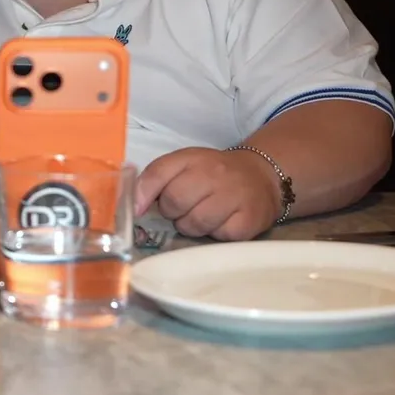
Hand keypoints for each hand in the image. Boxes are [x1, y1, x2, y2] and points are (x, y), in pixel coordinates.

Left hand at [134, 147, 281, 240]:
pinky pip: (218, 236)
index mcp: (192, 158)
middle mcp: (214, 173)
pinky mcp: (249, 220)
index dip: (143, 194)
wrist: (261, 175)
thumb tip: (133, 206)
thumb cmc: (213, 173)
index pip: (158, 173)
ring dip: (191, 226)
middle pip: (174, 203)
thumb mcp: (182, 166)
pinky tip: (222, 222)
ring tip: (202, 215)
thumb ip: (153, 180)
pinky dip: (216, 234)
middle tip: (184, 208)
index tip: (138, 210)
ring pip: (194, 224)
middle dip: (172, 212)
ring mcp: (234, 196)